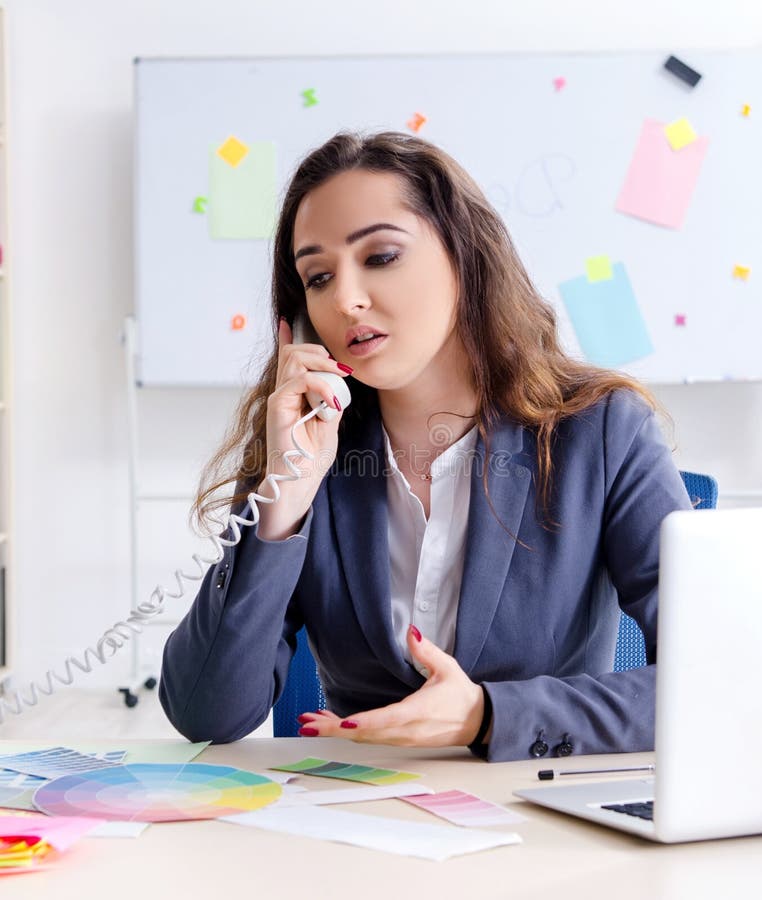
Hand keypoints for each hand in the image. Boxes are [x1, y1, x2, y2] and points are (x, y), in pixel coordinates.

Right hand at [257, 319, 350, 538]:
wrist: (299, 481)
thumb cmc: (312, 457)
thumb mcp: (330, 421)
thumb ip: (331, 398)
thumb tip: (338, 380)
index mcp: (293, 393)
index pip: (287, 357)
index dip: (286, 337)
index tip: (286, 322)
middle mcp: (282, 391)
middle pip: (294, 351)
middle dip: (320, 353)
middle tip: (342, 371)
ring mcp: (278, 397)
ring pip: (295, 358)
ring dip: (322, 365)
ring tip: (338, 384)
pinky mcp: (278, 405)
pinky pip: (301, 380)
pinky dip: (322, 386)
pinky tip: (333, 402)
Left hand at [296, 626, 486, 747]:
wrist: (477, 721)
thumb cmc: (462, 696)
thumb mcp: (447, 668)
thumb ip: (427, 651)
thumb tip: (411, 631)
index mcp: (419, 712)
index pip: (387, 719)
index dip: (364, 722)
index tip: (343, 722)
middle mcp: (407, 730)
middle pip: (366, 733)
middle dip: (334, 729)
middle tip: (307, 723)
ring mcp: (402, 738)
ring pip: (364, 738)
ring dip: (336, 731)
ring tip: (310, 722)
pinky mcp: (399, 740)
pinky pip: (369, 738)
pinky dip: (348, 732)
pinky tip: (332, 723)